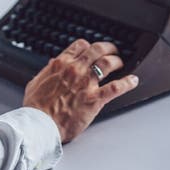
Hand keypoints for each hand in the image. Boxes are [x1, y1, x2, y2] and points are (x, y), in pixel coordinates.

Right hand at [23, 39, 138, 142]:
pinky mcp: (95, 99)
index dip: (89, 46)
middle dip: (108, 48)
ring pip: (108, 63)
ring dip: (117, 61)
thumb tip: (52, 63)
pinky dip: (127, 83)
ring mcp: (86, 83)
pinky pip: (116, 87)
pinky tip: (133, 80)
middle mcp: (75, 70)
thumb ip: (47, 71)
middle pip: (97, 49)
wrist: (39, 124)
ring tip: (122, 62)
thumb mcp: (36, 82)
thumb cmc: (36, 107)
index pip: (80, 45)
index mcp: (61, 64)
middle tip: (113, 51)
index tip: (93, 49)